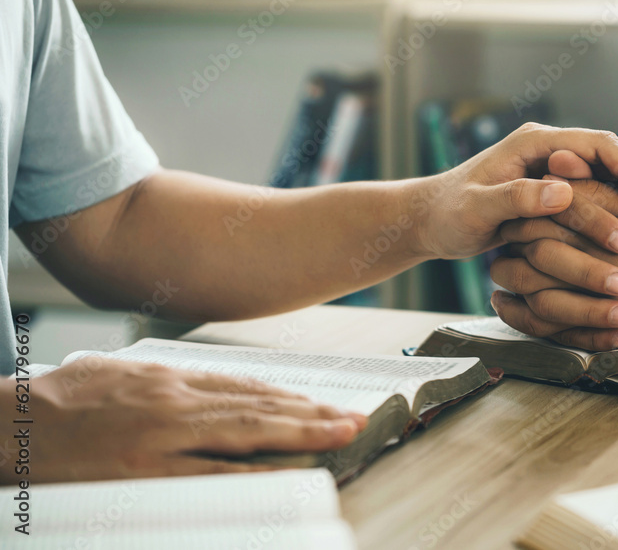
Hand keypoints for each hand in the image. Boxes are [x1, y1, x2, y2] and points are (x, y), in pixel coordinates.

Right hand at [1, 358, 365, 483]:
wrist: (8, 427)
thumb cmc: (60, 401)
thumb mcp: (120, 374)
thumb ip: (169, 382)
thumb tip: (211, 389)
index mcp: (170, 378)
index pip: (246, 385)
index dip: (290, 397)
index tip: (323, 404)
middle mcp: (175, 400)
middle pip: (259, 404)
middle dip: (312, 412)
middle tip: (354, 417)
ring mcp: (164, 435)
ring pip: (247, 430)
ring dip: (300, 432)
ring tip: (340, 434)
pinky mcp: (146, 469)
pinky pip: (213, 472)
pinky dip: (255, 470)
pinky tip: (287, 471)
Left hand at [416, 123, 617, 259]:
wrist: (430, 220)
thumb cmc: (449, 213)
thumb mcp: (479, 208)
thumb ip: (517, 198)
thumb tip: (563, 191)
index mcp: (535, 144)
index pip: (597, 147)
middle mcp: (550, 150)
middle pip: (615, 158)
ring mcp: (556, 170)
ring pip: (614, 177)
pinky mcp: (558, 191)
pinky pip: (604, 195)